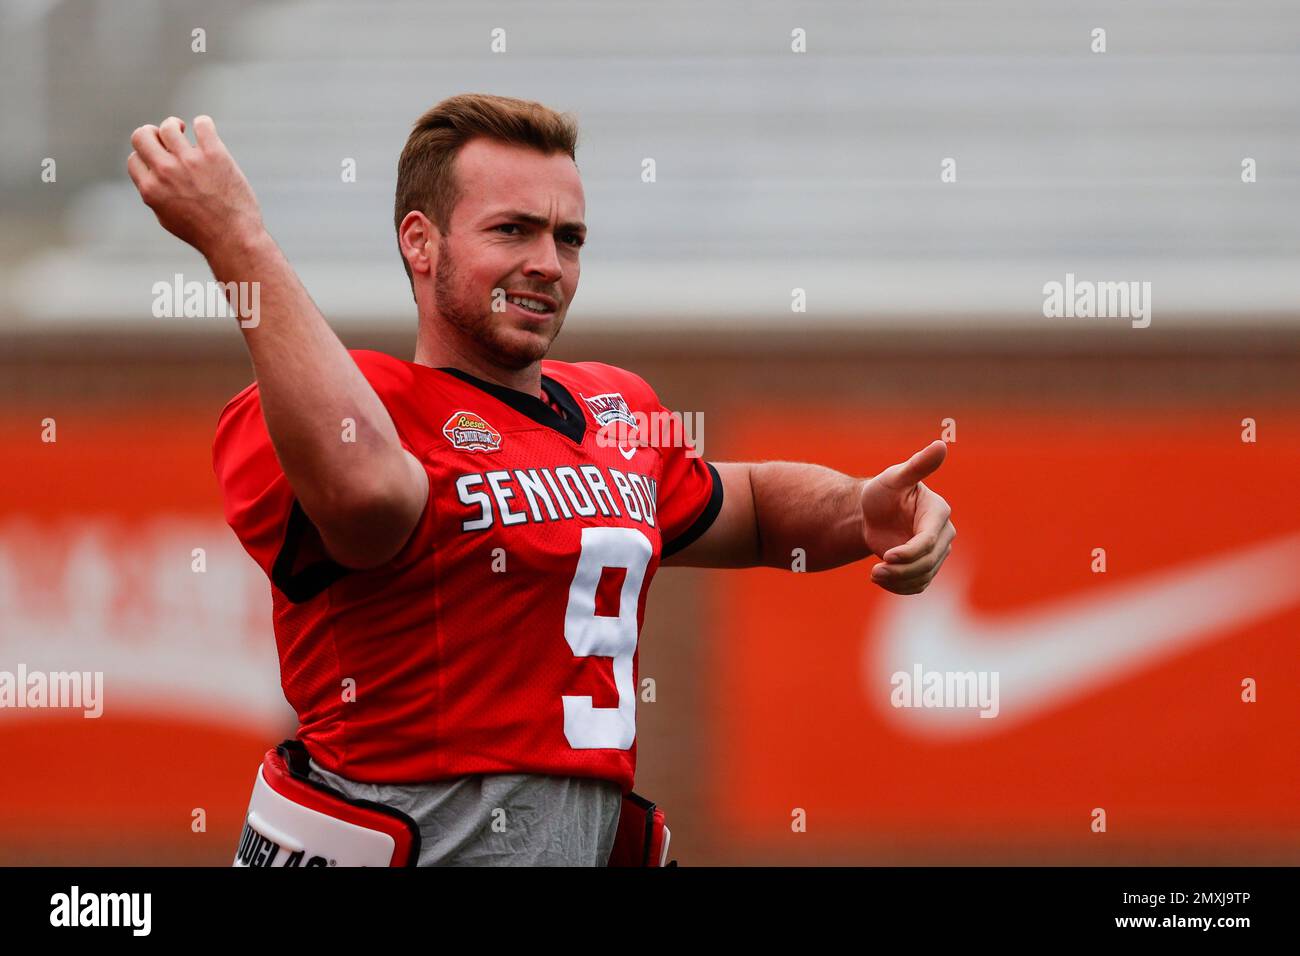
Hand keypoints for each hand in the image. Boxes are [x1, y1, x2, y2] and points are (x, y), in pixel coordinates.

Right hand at [127, 115, 263, 256]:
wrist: (234, 238)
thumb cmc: (203, 232)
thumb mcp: (167, 217)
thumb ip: (155, 193)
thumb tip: (151, 173)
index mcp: (150, 189)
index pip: (134, 157)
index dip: (146, 157)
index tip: (161, 161)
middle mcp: (165, 172)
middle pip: (142, 135)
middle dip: (152, 133)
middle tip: (168, 140)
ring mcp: (189, 161)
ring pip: (169, 126)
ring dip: (175, 125)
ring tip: (186, 133)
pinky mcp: (214, 154)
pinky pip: (202, 123)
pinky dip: (202, 124)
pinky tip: (206, 134)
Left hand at [861, 439, 954, 594]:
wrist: (872, 514)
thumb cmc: (883, 491)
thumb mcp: (895, 477)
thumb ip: (917, 465)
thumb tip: (942, 444)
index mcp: (938, 512)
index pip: (929, 541)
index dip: (909, 552)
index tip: (886, 556)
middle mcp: (943, 534)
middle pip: (928, 562)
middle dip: (901, 570)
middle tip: (874, 571)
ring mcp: (937, 552)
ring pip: (924, 576)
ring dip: (898, 581)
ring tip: (874, 575)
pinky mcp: (927, 567)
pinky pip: (918, 585)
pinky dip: (900, 588)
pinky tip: (882, 580)